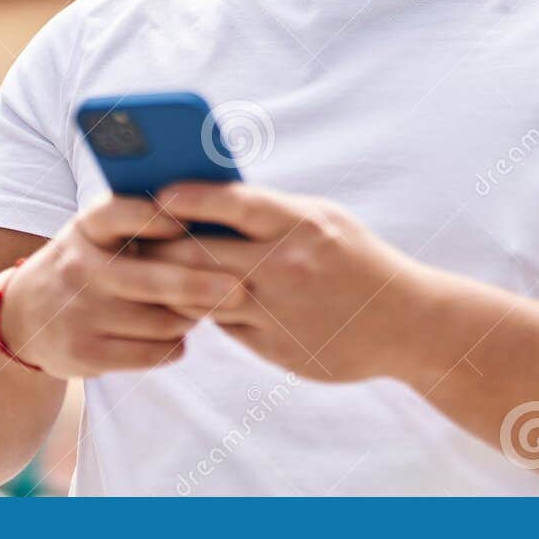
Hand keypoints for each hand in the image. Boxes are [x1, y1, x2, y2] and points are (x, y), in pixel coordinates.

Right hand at [0, 193, 246, 377]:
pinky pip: (152, 352)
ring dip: (191, 317)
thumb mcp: (98, 233)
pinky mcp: (84, 351)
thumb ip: (143, 223)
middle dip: (202, 286)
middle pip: (154, 279)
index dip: (156, 216)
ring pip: (162, 321)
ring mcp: (79, 312)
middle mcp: (80, 266)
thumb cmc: (88, 263)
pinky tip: (176, 335)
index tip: (190, 220)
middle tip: (240, 290)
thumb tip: (215, 220)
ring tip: (199, 309)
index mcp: (88, 227)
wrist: (24, 317)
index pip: (121, 213)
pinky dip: (174, 345)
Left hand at [141, 182, 434, 383]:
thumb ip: (275, 214)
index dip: (190, 197)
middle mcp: (288, 264)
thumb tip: (211, 201)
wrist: (407, 323)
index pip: (233, 201)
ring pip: (201, 293)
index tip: (159, 193)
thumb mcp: (327, 222)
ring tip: (145, 270)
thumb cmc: (359, 262)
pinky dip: (198, 310)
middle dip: (162, 243)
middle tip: (131, 236)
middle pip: (202, 251)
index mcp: (303, 223)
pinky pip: (221, 324)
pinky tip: (182, 300)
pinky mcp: (274, 344)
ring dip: (170, 282)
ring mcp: (279, 308)